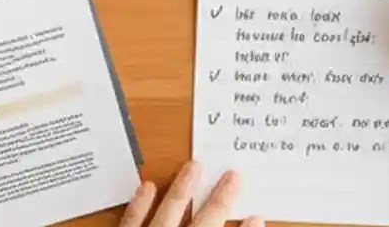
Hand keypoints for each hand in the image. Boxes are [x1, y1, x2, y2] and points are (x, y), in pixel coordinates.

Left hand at [119, 162, 262, 226]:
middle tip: (233, 175)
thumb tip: (248, 222)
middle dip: (220, 199)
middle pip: (205, 222)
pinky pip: (131, 222)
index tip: (257, 216)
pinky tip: (147, 186)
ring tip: (193, 166)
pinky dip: (140, 205)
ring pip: (169, 211)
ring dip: (182, 188)